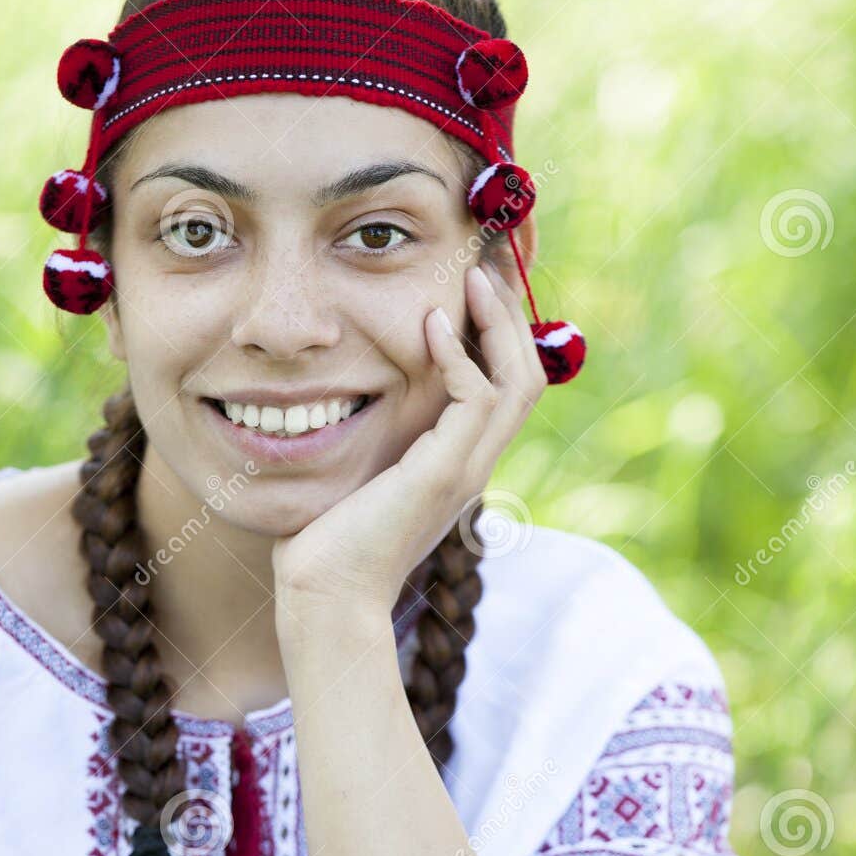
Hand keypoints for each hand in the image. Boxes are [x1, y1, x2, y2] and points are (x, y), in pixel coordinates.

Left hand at [271, 260, 547, 622]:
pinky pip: (478, 397)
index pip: (507, 384)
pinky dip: (461, 355)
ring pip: (519, 380)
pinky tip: (430, 325)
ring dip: (499, 321)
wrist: (325, 596)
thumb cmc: (326, 541)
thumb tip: (338, 387)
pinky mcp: (444, 473)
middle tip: (489, 259)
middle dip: (513, 312)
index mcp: (459, 460)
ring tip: (473, 276)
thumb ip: (366, 432)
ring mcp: (465, 469)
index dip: (500, 330)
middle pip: (529, 373)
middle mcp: (474, 462)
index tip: (475, 279)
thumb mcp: (353, 470)